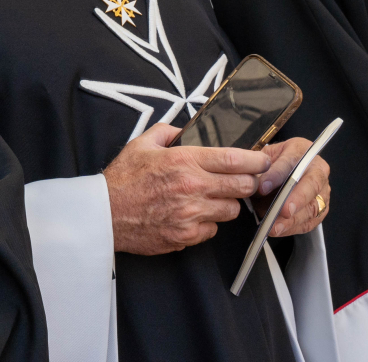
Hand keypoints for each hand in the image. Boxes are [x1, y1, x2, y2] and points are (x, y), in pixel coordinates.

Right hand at [103, 123, 269, 254]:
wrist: (104, 214)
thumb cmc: (122, 179)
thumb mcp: (142, 143)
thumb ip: (169, 131)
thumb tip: (188, 130)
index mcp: (184, 161)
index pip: (235, 159)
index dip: (256, 160)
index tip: (263, 160)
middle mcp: (192, 188)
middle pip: (243, 187)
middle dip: (248, 182)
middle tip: (243, 179)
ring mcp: (191, 215)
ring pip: (232, 210)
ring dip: (227, 203)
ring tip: (212, 197)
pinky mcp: (186, 236)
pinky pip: (213, 230)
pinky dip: (208, 223)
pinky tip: (194, 214)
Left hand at [261, 138, 330, 237]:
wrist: (288, 170)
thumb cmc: (275, 163)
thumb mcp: (265, 159)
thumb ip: (260, 170)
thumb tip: (253, 185)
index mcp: (301, 151)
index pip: (290, 162)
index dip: (276, 175)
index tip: (262, 187)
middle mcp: (317, 169)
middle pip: (311, 184)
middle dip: (296, 198)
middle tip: (282, 210)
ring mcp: (322, 190)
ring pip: (312, 206)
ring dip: (293, 219)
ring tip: (275, 227)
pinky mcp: (321, 209)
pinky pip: (310, 222)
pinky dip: (293, 228)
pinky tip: (279, 230)